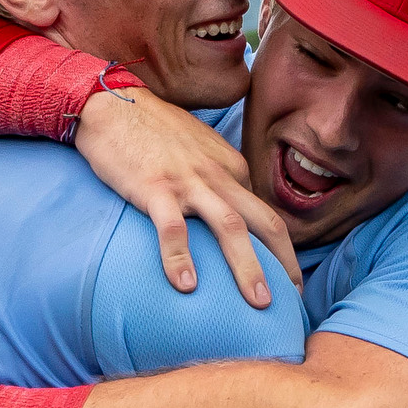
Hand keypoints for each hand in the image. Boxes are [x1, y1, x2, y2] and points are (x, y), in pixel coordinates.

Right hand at [72, 88, 299, 307]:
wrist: (113, 103)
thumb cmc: (154, 130)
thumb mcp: (200, 151)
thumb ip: (219, 179)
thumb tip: (232, 212)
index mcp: (232, 169)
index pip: (265, 215)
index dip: (281, 250)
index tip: (286, 280)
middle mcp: (219, 176)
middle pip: (264, 224)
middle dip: (285, 264)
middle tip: (294, 301)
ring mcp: (189, 183)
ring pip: (230, 229)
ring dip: (248, 268)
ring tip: (260, 304)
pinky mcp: (154, 189)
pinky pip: (173, 229)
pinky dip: (181, 258)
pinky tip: (187, 287)